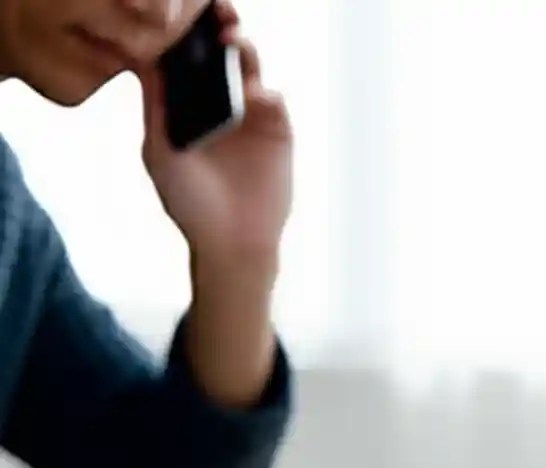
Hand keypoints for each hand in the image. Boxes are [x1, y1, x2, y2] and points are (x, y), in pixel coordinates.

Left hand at [133, 0, 289, 407]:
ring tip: (234, 39)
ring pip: (250, 69)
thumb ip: (157, 107)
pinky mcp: (278, 130)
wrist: (233, 242)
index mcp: (187, 103)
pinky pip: (274, 102)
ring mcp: (251, 114)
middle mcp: (220, 102)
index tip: (181, 11)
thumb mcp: (160, 152)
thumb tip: (144, 59)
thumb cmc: (190, 204)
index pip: (185, 56)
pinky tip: (255, 94)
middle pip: (221, 52)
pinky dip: (266, 93)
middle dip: (220, 27)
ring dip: (244, 50)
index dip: (184, 32)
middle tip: (218, 10)